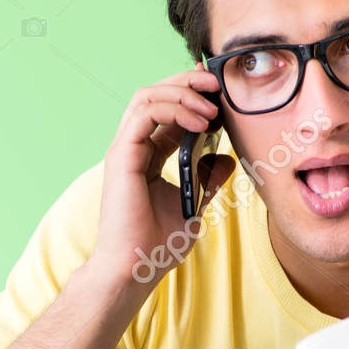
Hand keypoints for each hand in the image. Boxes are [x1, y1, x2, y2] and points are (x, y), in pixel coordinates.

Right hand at [91, 66, 235, 288]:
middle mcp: (133, 147)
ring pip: (147, 96)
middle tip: (217, 82)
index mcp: (147, 155)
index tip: (219, 90)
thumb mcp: (193, 203)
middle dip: (187, 81)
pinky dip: (175, 109)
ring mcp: (125, 149)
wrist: (136, 267)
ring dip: (182, 92)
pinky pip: (146, 113)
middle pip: (155, 94)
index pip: (166, 110)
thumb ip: (207, 178)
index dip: (191, 94)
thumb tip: (227, 158)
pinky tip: (200, 122)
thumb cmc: (157, 243)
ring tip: (212, 104)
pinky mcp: (122, 155)